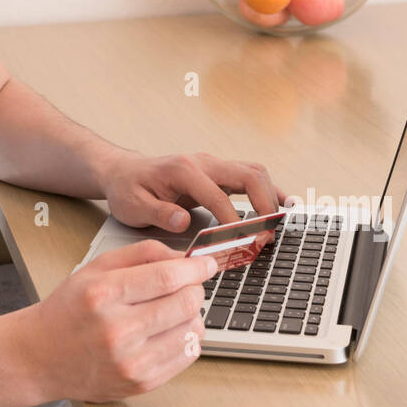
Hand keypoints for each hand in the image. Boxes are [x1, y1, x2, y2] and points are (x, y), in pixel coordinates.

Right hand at [30, 239, 216, 402]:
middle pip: (184, 303)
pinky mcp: (141, 383)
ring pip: (192, 331)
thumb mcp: (96, 267)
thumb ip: (142, 254)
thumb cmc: (70, 308)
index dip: (195, 269)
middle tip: (188, 286)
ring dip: (192, 315)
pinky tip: (169, 331)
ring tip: (173, 310)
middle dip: (194, 289)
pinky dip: (187, 338)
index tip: (207, 264)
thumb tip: (185, 258)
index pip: (167, 277)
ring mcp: (130, 362)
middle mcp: (116, 330)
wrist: (40, 356)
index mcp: (103, 295)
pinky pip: (187, 356)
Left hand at [100, 151, 288, 234]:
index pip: (219, 196)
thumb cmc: (128, 189)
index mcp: (183, 170)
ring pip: (254, 173)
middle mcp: (203, 163)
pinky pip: (250, 176)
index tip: (243, 244)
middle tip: (267, 236)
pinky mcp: (218, 173)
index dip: (234, 222)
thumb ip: (158, 213)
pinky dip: (269, 190)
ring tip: (275, 226)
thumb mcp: (133, 205)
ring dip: (270, 198)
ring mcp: (213, 166)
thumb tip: (182, 221)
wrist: (124, 172)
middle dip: (264, 206)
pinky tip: (282, 205)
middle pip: (248, 176)